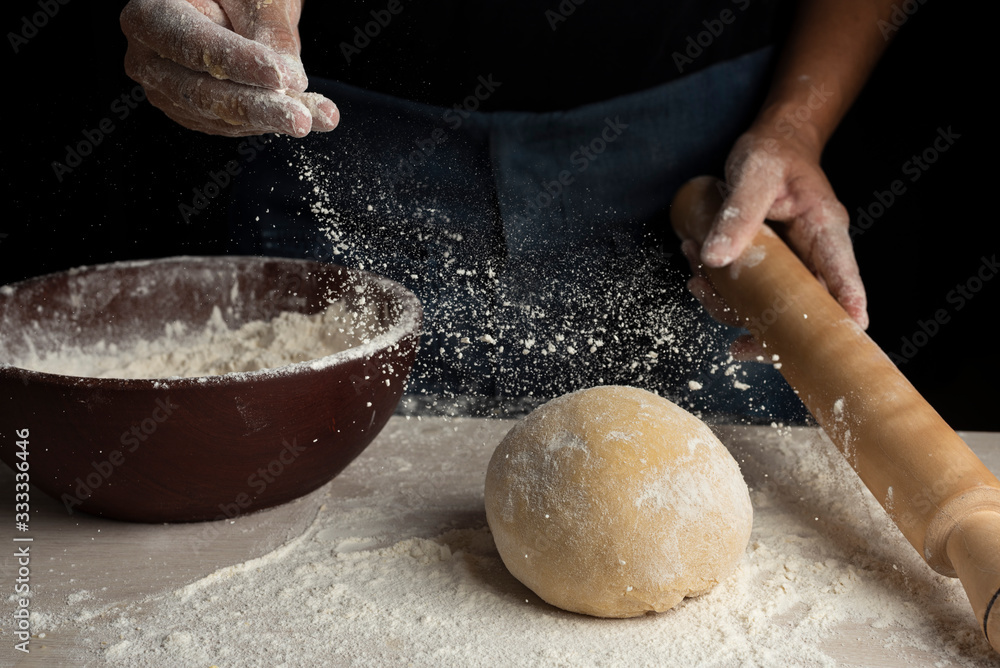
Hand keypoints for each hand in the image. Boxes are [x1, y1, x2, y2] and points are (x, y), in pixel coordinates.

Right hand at [121, 0, 338, 136]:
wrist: (227, 4)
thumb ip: (271, 34)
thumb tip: (291, 81)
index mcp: (149, 16)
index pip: (192, 45)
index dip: (238, 63)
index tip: (280, 76)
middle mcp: (150, 59)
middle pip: (202, 93)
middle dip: (258, 107)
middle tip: (300, 118)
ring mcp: (169, 91)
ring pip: (221, 117)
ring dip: (273, 120)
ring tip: (317, 116)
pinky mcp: (194, 113)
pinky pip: (234, 125)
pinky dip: (273, 122)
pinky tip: (308, 115)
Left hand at [684, 125, 867, 358]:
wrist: (771, 146)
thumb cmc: (773, 155)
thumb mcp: (754, 174)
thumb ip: (738, 214)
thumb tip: (714, 259)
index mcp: (824, 231)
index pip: (843, 273)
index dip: (848, 305)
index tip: (853, 331)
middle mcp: (812, 256)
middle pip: (807, 309)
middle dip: (770, 333)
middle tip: (738, 349)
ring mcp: (790, 267)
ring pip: (768, 308)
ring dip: (728, 305)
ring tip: (696, 278)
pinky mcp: (766, 270)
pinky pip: (745, 293)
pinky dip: (717, 289)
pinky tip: (696, 266)